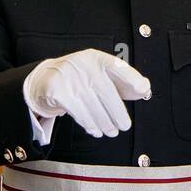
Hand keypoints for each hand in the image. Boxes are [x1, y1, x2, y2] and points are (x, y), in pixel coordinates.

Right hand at [22, 49, 150, 137]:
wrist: (45, 79)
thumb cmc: (80, 79)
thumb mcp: (100, 75)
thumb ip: (123, 82)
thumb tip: (144, 89)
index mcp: (97, 59)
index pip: (117, 66)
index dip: (131, 78)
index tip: (142, 89)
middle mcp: (84, 65)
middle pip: (106, 92)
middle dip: (118, 113)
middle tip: (124, 126)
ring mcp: (68, 77)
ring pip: (93, 105)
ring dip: (104, 122)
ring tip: (110, 131)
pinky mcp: (57, 90)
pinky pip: (78, 112)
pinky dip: (89, 124)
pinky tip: (95, 130)